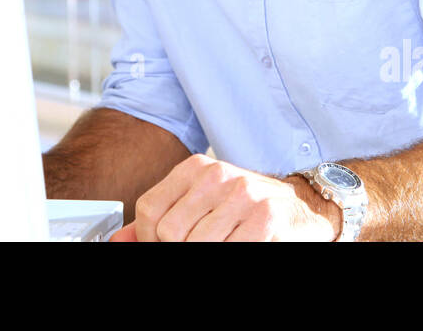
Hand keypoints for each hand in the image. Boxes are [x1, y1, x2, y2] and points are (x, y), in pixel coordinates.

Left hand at [108, 154, 340, 241]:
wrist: (303, 207)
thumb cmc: (247, 208)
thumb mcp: (202, 203)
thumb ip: (162, 218)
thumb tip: (119, 240)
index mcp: (197, 169)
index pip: (150, 210)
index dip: (149, 239)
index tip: (162, 245)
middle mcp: (219, 176)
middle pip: (170, 232)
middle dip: (178, 248)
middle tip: (197, 247)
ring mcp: (243, 197)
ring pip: (196, 245)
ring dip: (206, 252)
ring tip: (221, 244)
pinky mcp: (264, 221)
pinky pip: (228, 250)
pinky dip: (228, 252)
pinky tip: (237, 245)